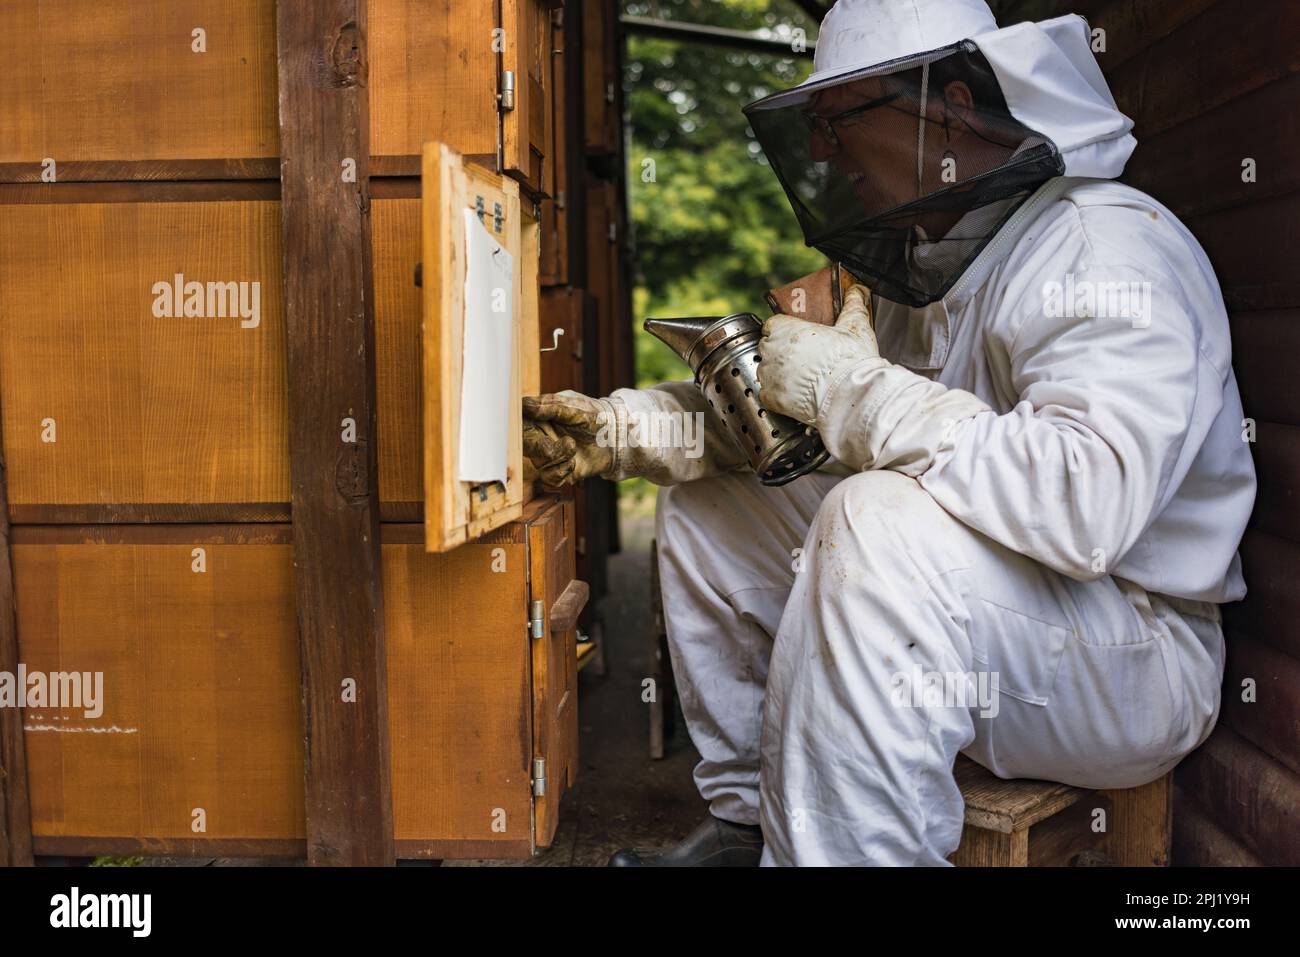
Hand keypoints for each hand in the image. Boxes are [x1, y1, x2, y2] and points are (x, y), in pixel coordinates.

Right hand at [523, 390, 615, 485]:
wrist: (616, 436)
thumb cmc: (594, 416)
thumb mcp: (574, 407)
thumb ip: (550, 407)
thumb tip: (523, 404)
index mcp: (540, 417)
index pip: (520, 423)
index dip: (521, 429)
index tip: (532, 429)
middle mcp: (541, 437)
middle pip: (526, 446)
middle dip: (538, 447)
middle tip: (548, 445)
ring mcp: (549, 456)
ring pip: (539, 463)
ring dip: (557, 456)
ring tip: (572, 446)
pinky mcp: (559, 472)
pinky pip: (550, 478)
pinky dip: (562, 471)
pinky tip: (573, 462)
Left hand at [757, 283, 880, 424]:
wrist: (848, 394)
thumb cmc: (851, 360)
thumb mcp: (855, 325)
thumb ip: (853, 305)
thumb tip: (857, 290)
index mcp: (786, 328)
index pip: (772, 325)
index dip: (783, 332)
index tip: (795, 340)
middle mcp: (771, 349)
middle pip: (767, 347)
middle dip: (781, 352)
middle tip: (804, 361)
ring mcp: (768, 374)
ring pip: (765, 371)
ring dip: (778, 374)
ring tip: (802, 379)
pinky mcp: (769, 397)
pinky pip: (767, 394)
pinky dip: (778, 395)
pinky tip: (796, 394)